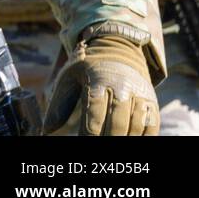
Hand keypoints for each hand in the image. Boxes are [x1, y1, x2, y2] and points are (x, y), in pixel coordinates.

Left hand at [43, 33, 157, 135]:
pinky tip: (130, 141)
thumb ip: (59, 106)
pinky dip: (143, 137)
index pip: (94, 108)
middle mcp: (121, 86)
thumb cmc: (87, 70)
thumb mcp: (69, 79)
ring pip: (136, 125)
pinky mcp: (151, 102)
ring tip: (113, 147)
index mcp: (97, 79)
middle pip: (118, 121)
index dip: (89, 129)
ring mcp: (139, 94)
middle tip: (97, 146)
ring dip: (126, 140)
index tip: (84, 140)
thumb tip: (46, 131)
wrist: (116, 50)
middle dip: (108, 138)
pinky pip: (151, 126)